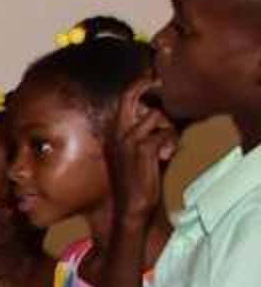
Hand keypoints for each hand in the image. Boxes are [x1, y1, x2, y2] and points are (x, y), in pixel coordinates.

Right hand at [108, 76, 176, 229]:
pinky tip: (168, 155)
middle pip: (133, 97)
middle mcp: (117, 132)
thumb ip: (149, 133)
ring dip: (169, 126)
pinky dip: (172, 142)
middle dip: (150, 88)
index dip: (140, 86)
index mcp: (113, 133)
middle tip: (161, 86)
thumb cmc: (138, 181)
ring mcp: (128, 139)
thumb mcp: (139, 153)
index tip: (153, 79)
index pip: (125, 100)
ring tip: (170, 143)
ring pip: (157, 115)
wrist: (130, 207)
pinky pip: (166, 133)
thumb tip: (167, 117)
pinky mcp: (143, 148)